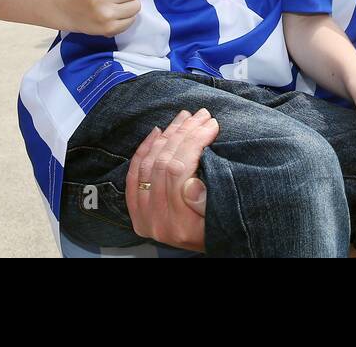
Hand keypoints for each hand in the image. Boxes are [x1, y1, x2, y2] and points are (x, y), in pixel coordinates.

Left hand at [125, 109, 216, 251]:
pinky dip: (144, 150)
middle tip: (200, 115)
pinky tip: (157, 132)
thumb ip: (206, 202)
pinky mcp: (136, 212)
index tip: (211, 124)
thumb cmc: (219, 225)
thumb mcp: (222, 214)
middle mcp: (157, 223)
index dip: (194, 141)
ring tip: (184, 118)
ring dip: (167, 136)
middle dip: (183, 134)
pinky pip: (133, 175)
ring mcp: (143, 217)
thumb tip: (190, 184)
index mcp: (181, 226)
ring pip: (148, 165)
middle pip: (163, 164)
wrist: (205, 240)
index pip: (179, 171)